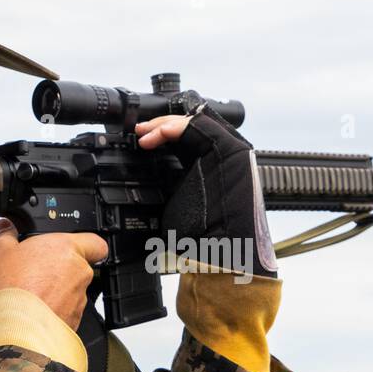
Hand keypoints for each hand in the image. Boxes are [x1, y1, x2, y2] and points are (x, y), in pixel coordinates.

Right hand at [0, 219, 108, 328]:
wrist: (19, 326)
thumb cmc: (13, 287)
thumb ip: (6, 235)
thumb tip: (5, 228)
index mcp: (67, 248)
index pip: (95, 243)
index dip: (87, 246)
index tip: (71, 248)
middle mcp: (79, 272)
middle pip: (78, 268)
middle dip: (61, 270)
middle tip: (37, 272)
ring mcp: (79, 298)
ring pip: (72, 292)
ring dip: (57, 292)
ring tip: (31, 294)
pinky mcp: (75, 320)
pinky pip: (66, 312)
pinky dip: (54, 311)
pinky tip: (34, 311)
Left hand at [138, 107, 277, 277]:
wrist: (221, 250)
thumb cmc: (202, 236)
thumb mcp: (178, 203)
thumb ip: (170, 183)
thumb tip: (147, 176)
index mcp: (212, 166)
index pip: (188, 137)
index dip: (163, 134)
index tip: (142, 141)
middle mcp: (224, 156)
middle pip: (193, 125)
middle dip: (163, 124)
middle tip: (141, 131)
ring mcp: (230, 152)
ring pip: (197, 121)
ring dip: (167, 123)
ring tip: (147, 133)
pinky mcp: (231, 151)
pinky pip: (202, 127)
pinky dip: (178, 127)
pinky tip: (160, 134)